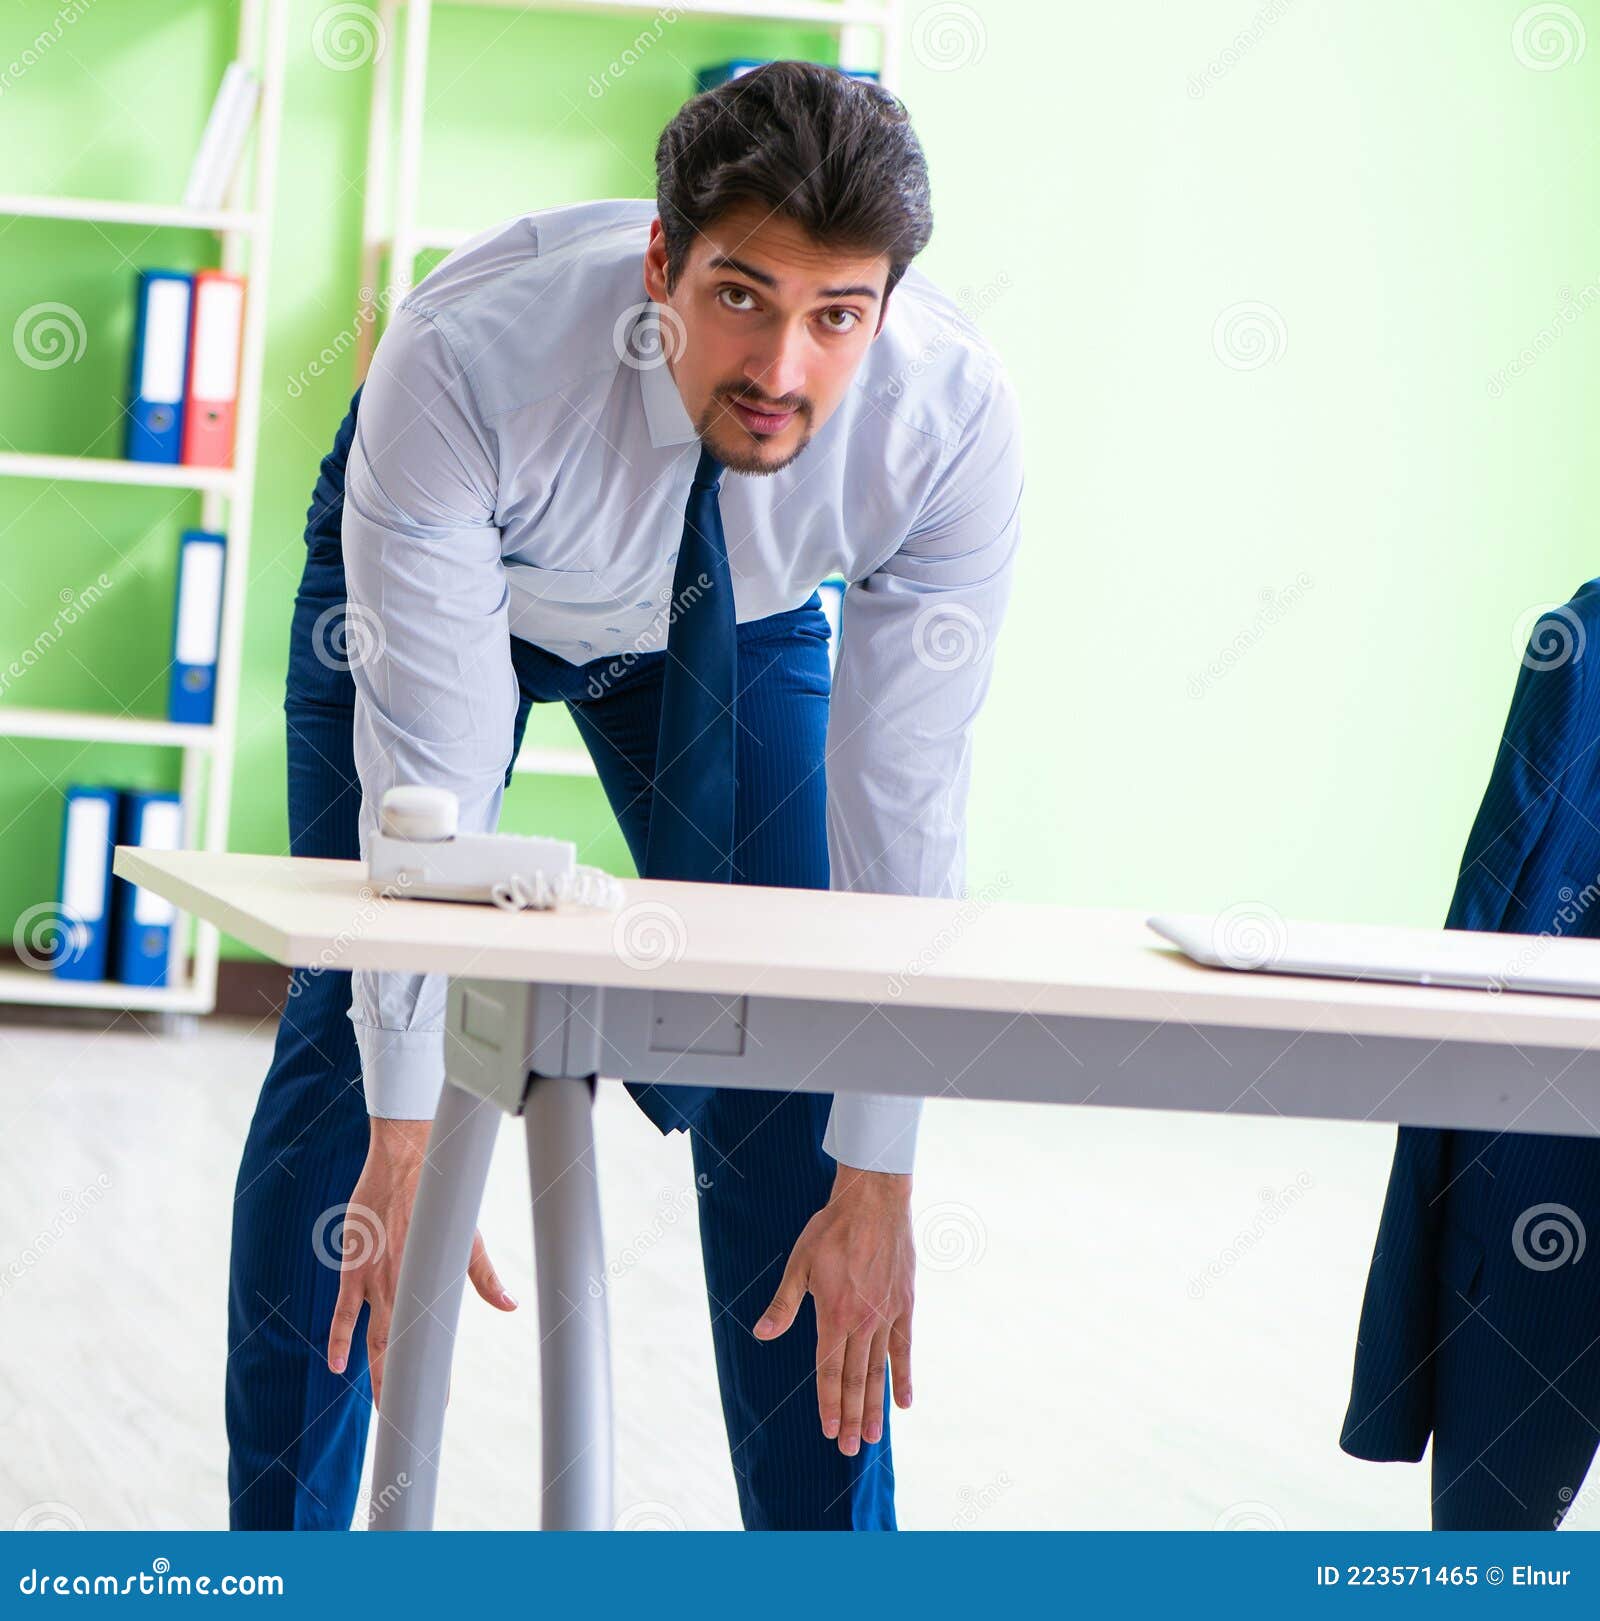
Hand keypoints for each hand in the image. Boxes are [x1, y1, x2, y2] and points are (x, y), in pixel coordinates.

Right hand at [326, 1117, 515, 1409]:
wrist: (405, 1160)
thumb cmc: (440, 1197)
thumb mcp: (469, 1237)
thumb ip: (484, 1276)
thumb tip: (510, 1305)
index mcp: (428, 1285)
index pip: (429, 1343)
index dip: (431, 1376)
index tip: (436, 1405)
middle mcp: (399, 1290)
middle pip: (396, 1352)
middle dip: (399, 1388)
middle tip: (403, 1421)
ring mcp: (372, 1282)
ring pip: (372, 1340)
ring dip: (375, 1375)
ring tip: (381, 1408)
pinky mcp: (353, 1269)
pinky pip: (342, 1313)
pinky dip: (338, 1340)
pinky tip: (336, 1366)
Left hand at [754, 1165, 914, 1454]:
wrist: (874, 1201)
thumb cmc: (831, 1230)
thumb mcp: (799, 1263)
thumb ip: (784, 1304)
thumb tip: (761, 1334)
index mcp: (833, 1315)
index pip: (828, 1371)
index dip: (827, 1404)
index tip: (827, 1431)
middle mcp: (862, 1323)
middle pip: (854, 1380)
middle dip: (849, 1418)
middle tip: (848, 1449)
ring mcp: (886, 1316)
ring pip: (878, 1372)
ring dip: (874, 1407)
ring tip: (872, 1438)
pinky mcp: (904, 1306)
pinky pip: (904, 1349)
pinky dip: (904, 1377)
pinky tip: (904, 1402)